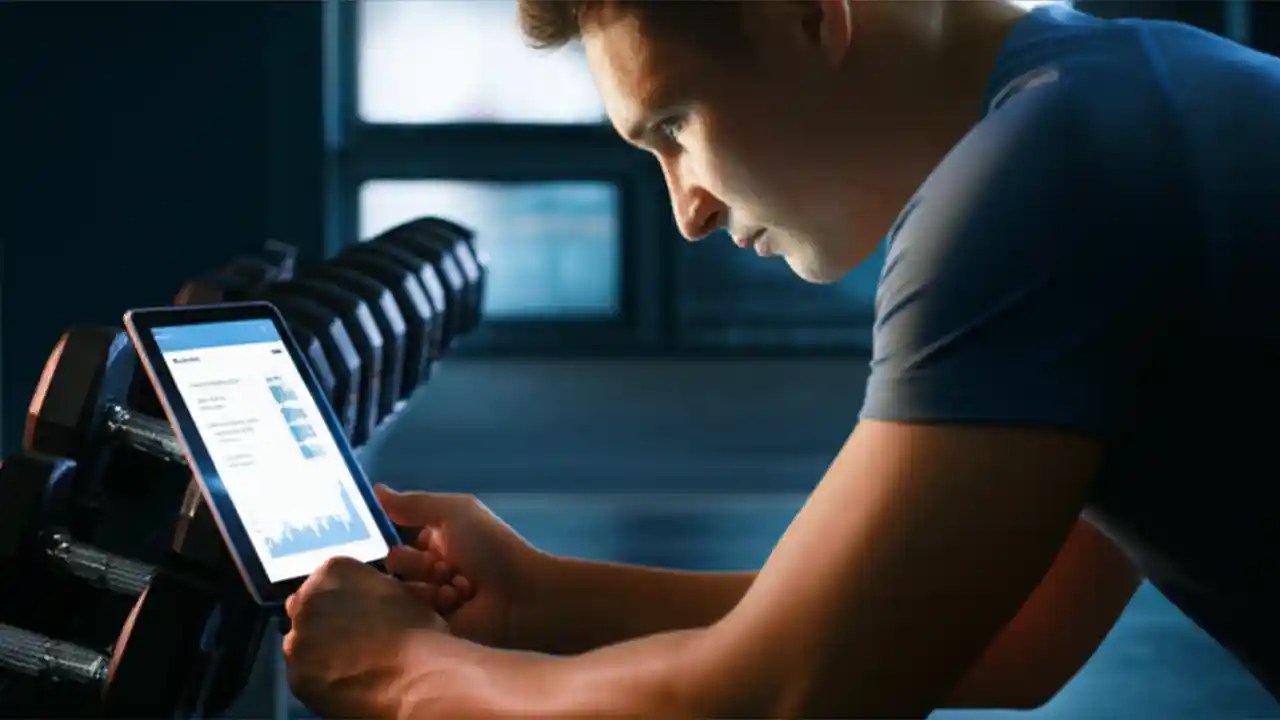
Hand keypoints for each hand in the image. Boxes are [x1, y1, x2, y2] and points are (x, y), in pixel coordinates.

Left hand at [282, 556, 451, 718]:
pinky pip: (303, 673)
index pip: (327, 581)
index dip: (345, 600)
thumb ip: (370, 589)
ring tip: (352, 666)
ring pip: (303, 641)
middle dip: (324, 622)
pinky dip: (319, 678)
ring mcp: (298, 636)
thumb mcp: (399, 592)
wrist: (416, 679)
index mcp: (335, 570)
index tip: (360, 615)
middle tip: (352, 641)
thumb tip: (363, 601)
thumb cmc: (419, 633)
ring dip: (319, 650)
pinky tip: (345, 683)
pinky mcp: (295, 673)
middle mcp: (308, 598)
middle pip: (308, 608)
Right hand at [374, 485, 547, 649]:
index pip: (400, 537)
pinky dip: (436, 605)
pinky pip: (414, 614)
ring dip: (427, 585)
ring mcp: (436, 599)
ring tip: (454, 586)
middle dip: (413, 563)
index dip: (398, 537)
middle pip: (397, 564)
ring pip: (403, 590)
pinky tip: (458, 603)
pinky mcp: (435, 627)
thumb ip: (414, 503)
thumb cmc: (491, 547)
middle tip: (437, 565)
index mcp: (441, 539)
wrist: (521, 596)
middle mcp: (436, 567)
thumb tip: (374, 489)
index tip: (399, 536)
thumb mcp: (454, 512)